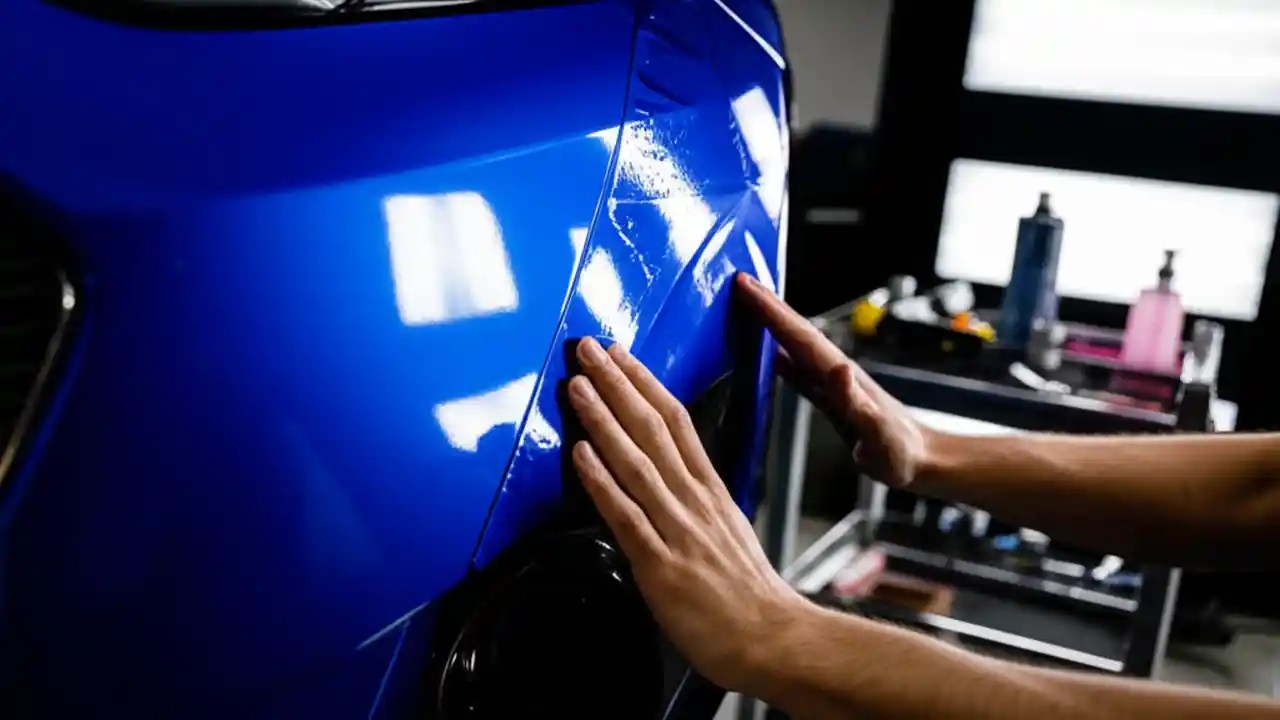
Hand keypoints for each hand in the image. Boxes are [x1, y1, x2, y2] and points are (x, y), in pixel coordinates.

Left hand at [567, 337, 807, 694]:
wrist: (774, 639)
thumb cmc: (749, 595)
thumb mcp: (728, 531)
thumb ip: (698, 504)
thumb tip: (670, 483)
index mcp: (711, 490)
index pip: (676, 422)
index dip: (644, 384)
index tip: (619, 355)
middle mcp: (695, 500)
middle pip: (653, 428)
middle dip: (618, 384)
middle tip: (588, 348)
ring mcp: (679, 530)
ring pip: (636, 463)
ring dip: (604, 420)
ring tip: (577, 385)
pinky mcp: (662, 565)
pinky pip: (627, 516)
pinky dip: (602, 482)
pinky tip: (581, 454)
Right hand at [735, 274, 934, 488]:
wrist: (921, 460)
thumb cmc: (900, 453)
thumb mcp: (878, 433)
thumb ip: (856, 403)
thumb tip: (838, 368)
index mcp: (841, 376)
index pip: (800, 336)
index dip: (772, 311)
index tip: (746, 285)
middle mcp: (836, 372)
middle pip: (796, 332)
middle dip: (768, 306)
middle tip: (739, 280)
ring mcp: (833, 383)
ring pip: (796, 345)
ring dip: (773, 324)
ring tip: (748, 305)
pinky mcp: (832, 397)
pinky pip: (800, 369)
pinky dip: (781, 355)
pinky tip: (769, 353)